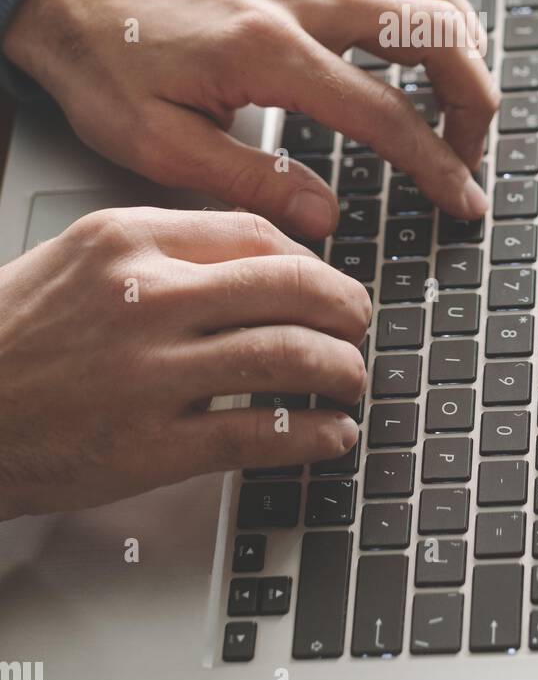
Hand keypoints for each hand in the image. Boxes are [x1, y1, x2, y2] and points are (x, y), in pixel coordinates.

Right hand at [0, 207, 367, 518]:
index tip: (328, 279)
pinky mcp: (149, 445)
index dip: (311, 259)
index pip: (254, 233)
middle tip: (360, 324)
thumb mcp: (80, 258)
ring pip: (286, 356)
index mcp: (128, 239)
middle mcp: (144, 296)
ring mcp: (149, 372)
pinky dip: (312, 433)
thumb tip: (259, 260)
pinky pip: (259, 432)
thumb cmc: (11, 335)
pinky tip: (332, 434)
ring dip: (340, 369)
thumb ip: (165, 250)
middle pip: (287, 285)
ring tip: (352, 378)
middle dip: (345, 307)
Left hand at [3, 0, 497, 237]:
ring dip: (464, 42)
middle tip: (469, 154)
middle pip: (434, 33)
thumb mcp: (158, 147)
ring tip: (463, 100)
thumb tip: (325, 217)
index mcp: (267, 52)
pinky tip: (429, 46)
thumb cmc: (106, 67)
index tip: (464, 201)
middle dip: (475, 98)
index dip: (437, 164)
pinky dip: (432, 6)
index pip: (386, 113)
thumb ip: (250, 183)